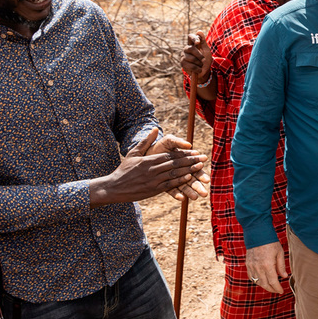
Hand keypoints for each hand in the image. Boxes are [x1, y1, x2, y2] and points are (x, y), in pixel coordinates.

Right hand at [89, 128, 208, 205]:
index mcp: (149, 160)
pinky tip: (188, 178)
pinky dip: (179, 181)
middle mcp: (152, 169)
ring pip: (174, 174)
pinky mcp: (153, 190)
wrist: (114, 187)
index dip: (184, 154)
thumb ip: (146, 141)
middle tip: (203, 158)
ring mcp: (153, 180)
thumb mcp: (133, 153)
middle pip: (175, 164)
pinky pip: (169, 184)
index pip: (170, 155)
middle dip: (190, 161)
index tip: (195, 152)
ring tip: (200, 167)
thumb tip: (155, 129)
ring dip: (188, 171)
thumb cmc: (124, 169)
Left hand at [149, 133, 211, 201]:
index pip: (196, 169)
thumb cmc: (159, 146)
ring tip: (195, 197)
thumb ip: (178, 142)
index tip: (206, 180)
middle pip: (192, 180)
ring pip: (183, 186)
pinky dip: (176, 194)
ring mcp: (173, 178)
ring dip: (189, 192)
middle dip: (198, 187)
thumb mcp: (168, 141)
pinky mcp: (164, 183)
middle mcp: (181, 171)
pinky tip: (181, 198)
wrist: (145, 153)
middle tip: (204, 193)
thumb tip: (189, 145)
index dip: (201, 175)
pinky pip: (171, 190)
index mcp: (185, 161)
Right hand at [181, 32, 211, 80]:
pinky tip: (199, 70)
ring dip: (199, 63)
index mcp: (192, 44)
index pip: (190, 37)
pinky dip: (197, 68)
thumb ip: (203, 41)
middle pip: (191, 48)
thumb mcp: (206, 50)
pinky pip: (190, 65)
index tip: (198, 42)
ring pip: (191, 58)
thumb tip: (199, 31)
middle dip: (199, 55)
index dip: (194, 38)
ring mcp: (183, 56)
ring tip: (201, 65)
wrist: (204, 71)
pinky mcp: (182, 63)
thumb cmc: (205, 60)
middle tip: (203, 60)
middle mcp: (186, 48)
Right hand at [246, 242, 286, 293]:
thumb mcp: (280, 253)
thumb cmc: (271, 243)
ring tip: (270, 286)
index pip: (273, 282)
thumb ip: (281, 266)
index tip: (281, 291)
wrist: (258, 233)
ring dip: (264, 286)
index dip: (277, 288)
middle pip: (265, 284)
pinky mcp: (248, 264)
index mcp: (268, 265)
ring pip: (257, 282)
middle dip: (271, 289)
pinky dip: (256, 281)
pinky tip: (262, 281)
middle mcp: (258, 268)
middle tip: (277, 290)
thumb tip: (284, 277)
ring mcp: (252, 266)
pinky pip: (251, 277)